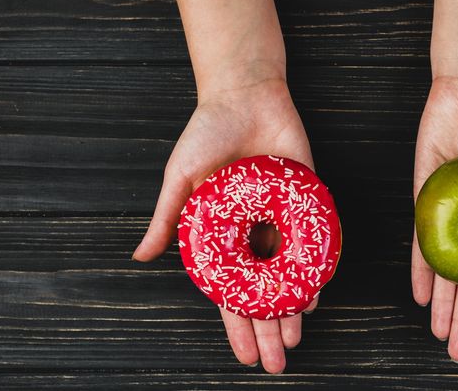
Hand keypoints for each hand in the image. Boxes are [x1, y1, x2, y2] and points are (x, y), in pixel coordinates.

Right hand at [132, 79, 316, 373]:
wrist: (245, 95)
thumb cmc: (207, 133)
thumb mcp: (180, 177)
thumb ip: (166, 218)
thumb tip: (140, 257)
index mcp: (222, 236)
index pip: (231, 292)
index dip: (238, 325)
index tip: (245, 356)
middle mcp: (253, 235)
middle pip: (263, 293)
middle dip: (269, 329)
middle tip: (278, 362)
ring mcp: (281, 221)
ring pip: (289, 276)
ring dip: (293, 309)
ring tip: (296, 339)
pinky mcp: (306, 202)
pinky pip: (314, 244)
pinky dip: (316, 270)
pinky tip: (316, 295)